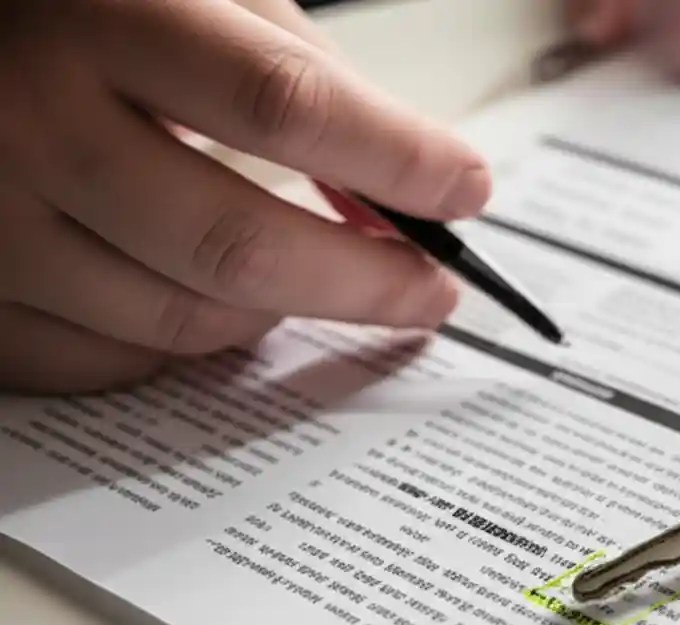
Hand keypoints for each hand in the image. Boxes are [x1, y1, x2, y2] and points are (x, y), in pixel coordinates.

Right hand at [0, 0, 488, 393]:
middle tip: (432, 290)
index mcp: (99, 18)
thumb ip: (293, 69)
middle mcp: (31, 127)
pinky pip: (103, 363)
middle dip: (365, 281)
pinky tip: (220, 306)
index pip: (284, 105)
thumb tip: (402, 176)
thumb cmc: (73, 5)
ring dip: (281, 315)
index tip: (465, 190)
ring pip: (178, 321)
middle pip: (238, 244)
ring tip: (325, 285)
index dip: (396, 158)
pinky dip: (184, 348)